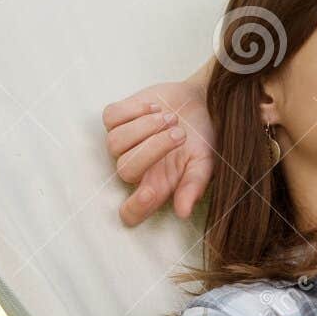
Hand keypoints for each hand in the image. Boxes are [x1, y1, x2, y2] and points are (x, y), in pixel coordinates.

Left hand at [101, 77, 214, 225]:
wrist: (202, 102)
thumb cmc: (203, 138)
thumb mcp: (205, 162)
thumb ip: (194, 186)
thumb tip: (183, 213)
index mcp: (156, 186)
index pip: (132, 212)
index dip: (134, 207)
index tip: (150, 193)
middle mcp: (136, 168)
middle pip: (125, 169)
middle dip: (154, 148)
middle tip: (181, 134)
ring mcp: (123, 143)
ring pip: (115, 142)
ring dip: (146, 126)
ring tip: (171, 117)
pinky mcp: (117, 118)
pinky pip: (111, 117)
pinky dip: (133, 109)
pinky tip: (155, 106)